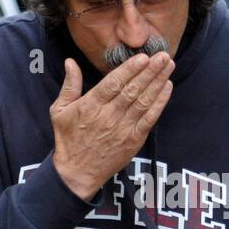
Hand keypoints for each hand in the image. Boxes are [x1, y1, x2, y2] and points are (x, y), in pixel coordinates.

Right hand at [51, 52, 174, 200]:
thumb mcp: (59, 110)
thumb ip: (69, 85)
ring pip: (144, 102)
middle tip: (163, 55)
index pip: (113, 83)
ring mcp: (122, 129)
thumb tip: (70, 61)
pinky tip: (167, 88)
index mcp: (90, 106)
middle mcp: (108, 116)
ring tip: (169, 66)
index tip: (143, 56)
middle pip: (132, 90)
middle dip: (150, 71)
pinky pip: (149, 119)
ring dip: (158, 83)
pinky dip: (159, 103)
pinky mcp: (133, 140)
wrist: (77, 172)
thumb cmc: (68, 139)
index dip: (130, 69)